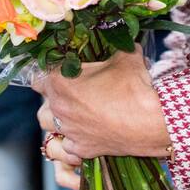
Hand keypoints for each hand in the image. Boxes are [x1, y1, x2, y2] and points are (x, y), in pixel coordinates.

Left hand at [35, 47, 170, 185]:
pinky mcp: (81, 149)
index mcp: (61, 82)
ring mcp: (68, 130)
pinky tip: (84, 134)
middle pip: (42, 101)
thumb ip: (116, 48)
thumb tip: (121, 41)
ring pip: (47, 124)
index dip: (48, 72)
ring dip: (55, 118)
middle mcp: (59, 107)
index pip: (38, 75)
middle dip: (53, 95)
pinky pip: (65, 147)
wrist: (151, 122)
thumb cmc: (135, 87)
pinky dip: (71, 141)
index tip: (59, 71)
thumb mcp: (125, 57)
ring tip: (71, 113)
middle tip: (71, 91)